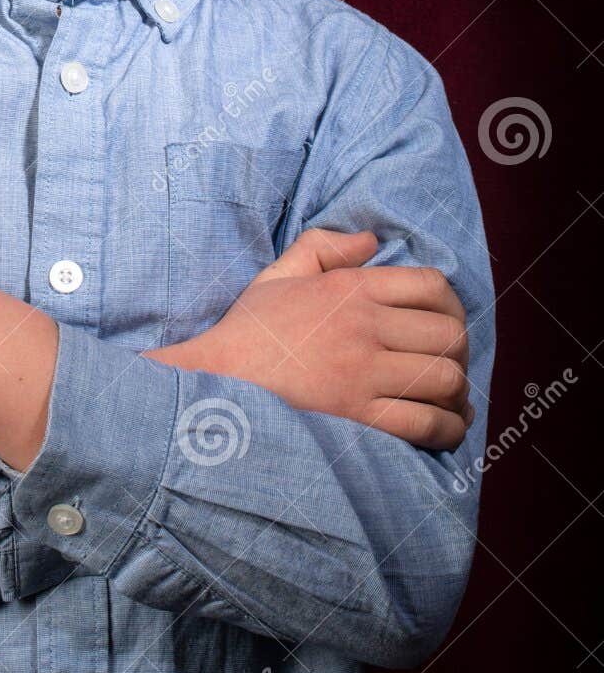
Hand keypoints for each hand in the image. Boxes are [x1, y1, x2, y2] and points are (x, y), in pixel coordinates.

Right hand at [144, 228, 471, 450]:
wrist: (213, 382)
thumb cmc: (246, 333)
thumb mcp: (277, 276)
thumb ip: (322, 247)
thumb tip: (371, 240)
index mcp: (350, 288)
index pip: (432, 285)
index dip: (452, 306)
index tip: (445, 325)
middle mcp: (363, 325)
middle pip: (449, 335)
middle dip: (459, 353)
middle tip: (449, 367)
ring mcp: (362, 372)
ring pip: (444, 378)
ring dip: (456, 395)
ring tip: (450, 402)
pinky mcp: (357, 415)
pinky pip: (424, 422)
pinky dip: (445, 430)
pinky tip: (442, 431)